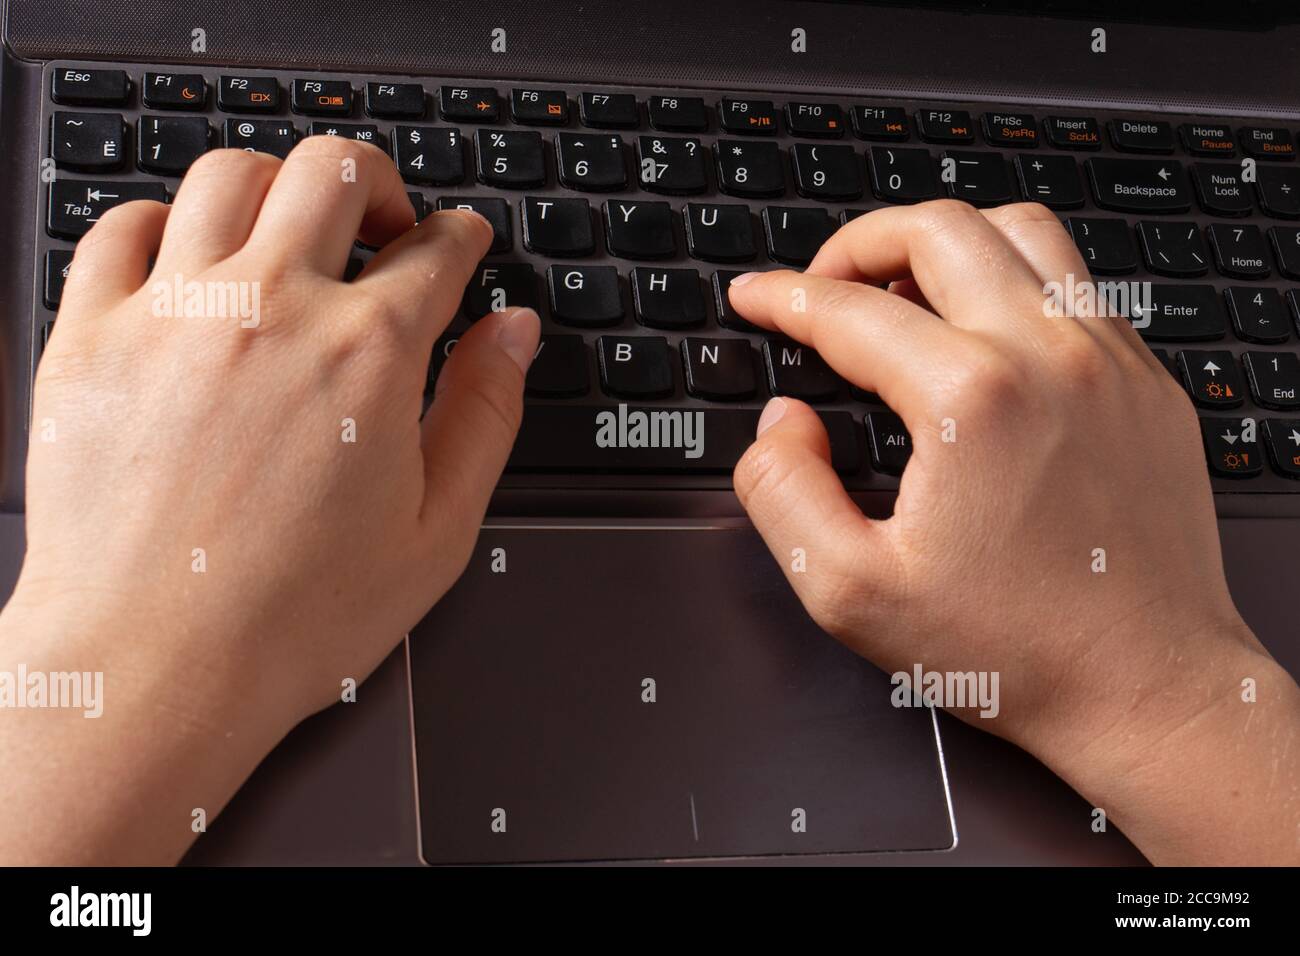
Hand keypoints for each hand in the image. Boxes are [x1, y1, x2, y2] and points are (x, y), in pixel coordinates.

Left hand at [0, 138, 537, 862]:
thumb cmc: (295, 617)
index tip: (462, 240)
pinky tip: (189, 261)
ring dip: (276, 188)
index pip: (435, 250)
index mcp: (368, 355)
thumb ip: (486, 413)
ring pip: (228, 176)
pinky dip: (165, 225)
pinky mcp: (92, 336)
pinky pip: (121, 228)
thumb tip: (511, 333)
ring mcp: (173, 314)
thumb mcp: (438, 528)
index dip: (463, 236)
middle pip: (334, 172)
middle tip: (383, 220)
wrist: (153, 668)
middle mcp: (272, 309)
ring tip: (288, 232)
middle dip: (377, 181)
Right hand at [728, 200, 1299, 864]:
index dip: (785, 297)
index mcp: (972, 400)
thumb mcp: (852, 593)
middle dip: (857, 242)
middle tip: (821, 284)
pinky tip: (983, 332)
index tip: (756, 297)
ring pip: (1019, 231)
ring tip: (902, 288)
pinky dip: (1013, 280)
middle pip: (937, 229)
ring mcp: (1111, 362)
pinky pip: (1075, 284)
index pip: (851, 310)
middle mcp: (1050, 358)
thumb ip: (784, 493)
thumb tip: (783, 423)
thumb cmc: (1016, 650)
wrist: (1147, 690)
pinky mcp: (1148, 384)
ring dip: (943, 242)